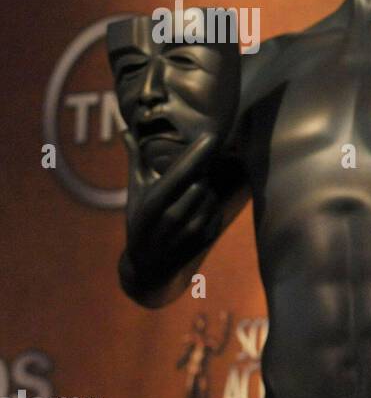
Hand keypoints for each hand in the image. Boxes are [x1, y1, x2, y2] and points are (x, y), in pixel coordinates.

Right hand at [120, 131, 224, 291]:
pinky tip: (196, 212)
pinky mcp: (205, 240)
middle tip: (188, 179)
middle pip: (200, 182)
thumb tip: (126, 131)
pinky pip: (217, 211)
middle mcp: (172, 219)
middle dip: (197, 176)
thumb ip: (135, 160)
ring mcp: (190, 232)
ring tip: (188, 198)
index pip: (180, 173)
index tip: (212, 134)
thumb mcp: (135, 192)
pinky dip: (211, 206)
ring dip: (205, 191)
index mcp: (153, 204)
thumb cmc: (140, 221)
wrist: (148, 266)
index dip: (198, 154)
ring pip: (211, 196)